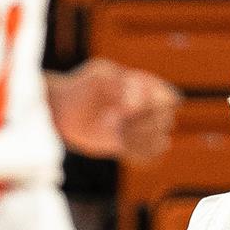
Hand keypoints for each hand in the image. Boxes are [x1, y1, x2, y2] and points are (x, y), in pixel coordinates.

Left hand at [49, 60, 178, 160]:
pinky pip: (147, 155)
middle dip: (143, 123)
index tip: (125, 105)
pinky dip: (137, 153)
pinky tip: (117, 142)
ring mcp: (138, 128)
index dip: (153, 104)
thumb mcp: (99, 74)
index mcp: (146, 86)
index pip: (167, 97)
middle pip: (166, 121)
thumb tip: (136, 106)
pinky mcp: (127, 146)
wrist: (62, 108)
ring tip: (114, 131)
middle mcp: (147, 108)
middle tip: (113, 118)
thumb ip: (121, 83)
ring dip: (138, 138)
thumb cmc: (82, 85)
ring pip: (159, 140)